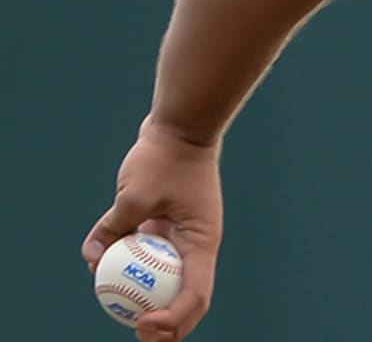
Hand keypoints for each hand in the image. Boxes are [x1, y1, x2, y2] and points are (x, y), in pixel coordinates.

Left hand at [83, 119, 222, 341]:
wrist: (179, 129)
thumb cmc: (166, 159)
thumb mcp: (136, 194)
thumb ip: (114, 227)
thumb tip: (92, 259)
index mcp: (201, 243)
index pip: (195, 295)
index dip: (173, 319)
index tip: (144, 326)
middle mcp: (195, 246)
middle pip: (184, 296)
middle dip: (164, 322)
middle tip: (137, 333)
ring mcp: (182, 238)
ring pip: (165, 279)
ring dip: (144, 295)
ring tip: (112, 302)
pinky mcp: (166, 227)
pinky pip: (147, 254)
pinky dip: (127, 262)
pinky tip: (100, 263)